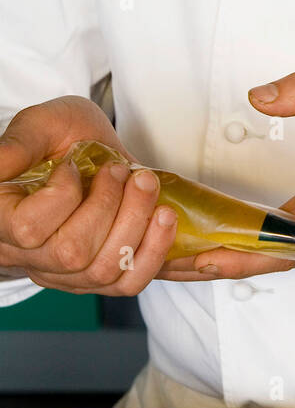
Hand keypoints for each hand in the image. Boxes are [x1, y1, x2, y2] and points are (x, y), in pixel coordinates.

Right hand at [0, 95, 179, 296]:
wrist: (87, 153)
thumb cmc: (59, 139)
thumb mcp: (40, 125)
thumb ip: (19, 144)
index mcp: (5, 221)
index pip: (30, 229)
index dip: (62, 195)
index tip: (74, 165)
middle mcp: (33, 256)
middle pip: (73, 254)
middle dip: (109, 206)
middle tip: (123, 171)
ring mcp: (67, 273)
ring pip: (105, 271)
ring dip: (138, 224)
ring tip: (148, 185)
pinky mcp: (100, 278)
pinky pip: (130, 283)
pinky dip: (157, 254)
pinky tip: (166, 219)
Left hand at [160, 72, 294, 281]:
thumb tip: (258, 97)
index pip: (270, 241)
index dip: (230, 248)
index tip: (194, 249)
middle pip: (242, 263)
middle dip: (195, 263)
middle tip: (145, 252)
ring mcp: (294, 251)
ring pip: (238, 265)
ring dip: (197, 263)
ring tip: (148, 251)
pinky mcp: (286, 249)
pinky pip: (244, 257)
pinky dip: (211, 255)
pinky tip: (178, 244)